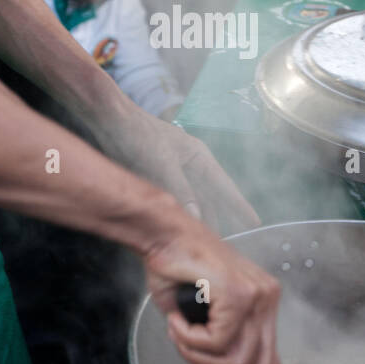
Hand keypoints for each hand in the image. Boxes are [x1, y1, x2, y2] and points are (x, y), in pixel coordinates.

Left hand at [113, 107, 259, 234]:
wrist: (109, 120)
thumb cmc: (139, 134)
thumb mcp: (163, 162)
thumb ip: (181, 190)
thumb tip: (198, 218)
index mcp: (199, 157)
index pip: (225, 187)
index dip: (240, 206)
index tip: (255, 223)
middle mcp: (190, 166)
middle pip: (211, 199)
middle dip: (222, 219)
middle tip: (232, 243)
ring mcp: (173, 173)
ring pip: (194, 203)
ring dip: (200, 221)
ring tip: (208, 242)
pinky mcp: (156, 179)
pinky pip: (176, 204)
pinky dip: (181, 217)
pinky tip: (181, 230)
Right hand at [144, 215, 283, 363]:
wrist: (162, 235)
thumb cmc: (176, 271)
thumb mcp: (197, 325)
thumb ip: (212, 357)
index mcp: (262, 308)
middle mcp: (267, 301)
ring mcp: (257, 296)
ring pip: (236, 361)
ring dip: (198, 360)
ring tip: (179, 337)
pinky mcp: (240, 293)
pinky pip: (216, 342)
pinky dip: (190, 340)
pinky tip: (178, 321)